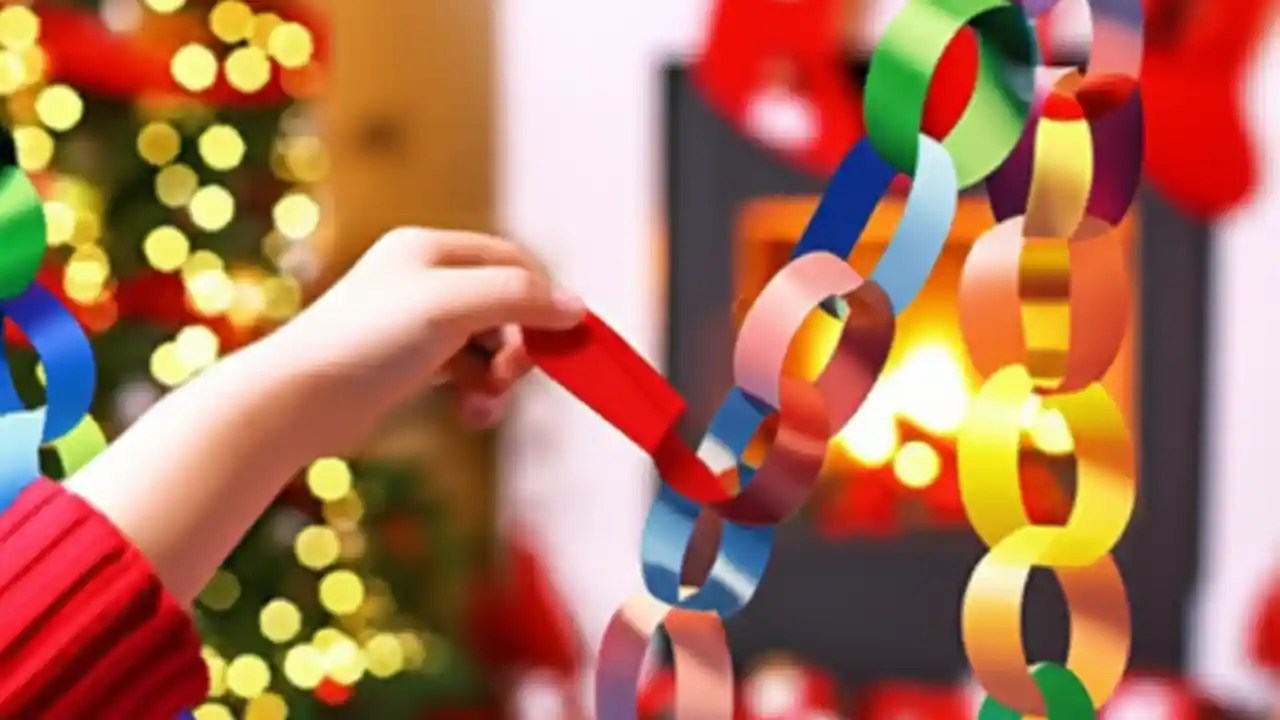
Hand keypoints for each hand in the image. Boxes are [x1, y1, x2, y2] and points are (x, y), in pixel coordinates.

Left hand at [271, 226, 583, 453]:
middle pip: (506, 306)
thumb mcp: (452, 306)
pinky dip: (477, 394)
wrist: (297, 400)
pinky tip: (470, 414)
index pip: (513, 262)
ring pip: (488, 344)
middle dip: (519, 345)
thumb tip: (576, 308)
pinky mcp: (407, 367)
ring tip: (485, 400)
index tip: (559, 340)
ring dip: (499, 376)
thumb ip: (519, 299)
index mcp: (430, 250)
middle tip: (512, 375)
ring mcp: (415, 325)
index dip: (544, 299)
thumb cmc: (367, 342)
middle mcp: (423, 280)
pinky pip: (465, 373)